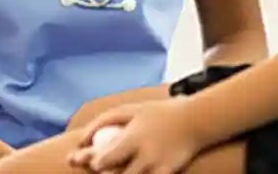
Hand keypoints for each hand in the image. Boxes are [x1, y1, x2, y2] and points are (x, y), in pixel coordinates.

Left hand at [68, 98, 203, 172]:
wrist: (195, 120)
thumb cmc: (158, 114)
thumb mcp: (130, 110)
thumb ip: (103, 121)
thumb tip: (82, 139)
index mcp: (132, 137)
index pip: (106, 156)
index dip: (93, 163)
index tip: (92, 164)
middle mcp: (144, 155)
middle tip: (100, 170)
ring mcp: (156, 167)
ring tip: (116, 170)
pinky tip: (137, 172)